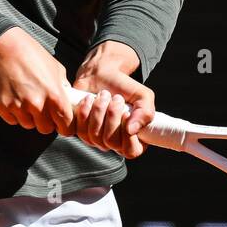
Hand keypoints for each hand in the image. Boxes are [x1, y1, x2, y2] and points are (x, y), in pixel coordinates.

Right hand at [0, 27, 74, 135]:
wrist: (1, 46)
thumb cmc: (30, 54)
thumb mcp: (55, 67)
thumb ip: (63, 87)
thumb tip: (68, 100)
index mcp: (55, 96)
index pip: (66, 126)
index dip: (65, 126)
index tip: (61, 122)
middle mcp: (37, 105)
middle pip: (45, 129)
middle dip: (45, 121)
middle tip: (41, 108)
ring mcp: (19, 107)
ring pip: (28, 125)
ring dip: (28, 116)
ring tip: (25, 98)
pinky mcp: (3, 107)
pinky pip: (12, 120)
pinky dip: (14, 113)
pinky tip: (13, 97)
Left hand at [70, 44, 154, 158]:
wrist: (102, 75)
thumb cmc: (124, 88)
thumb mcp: (143, 96)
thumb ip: (146, 113)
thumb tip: (132, 130)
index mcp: (134, 138)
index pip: (131, 151)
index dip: (128, 136)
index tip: (126, 113)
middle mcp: (115, 143)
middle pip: (111, 142)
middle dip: (112, 116)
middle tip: (116, 98)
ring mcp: (97, 139)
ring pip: (95, 136)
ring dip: (99, 111)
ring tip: (104, 95)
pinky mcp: (81, 131)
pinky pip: (80, 130)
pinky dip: (85, 111)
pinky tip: (89, 99)